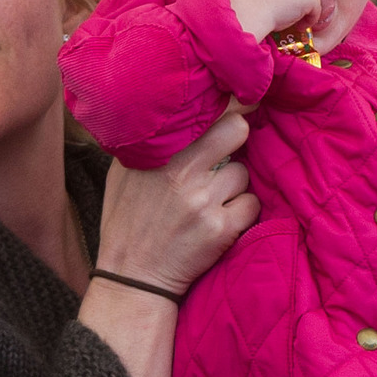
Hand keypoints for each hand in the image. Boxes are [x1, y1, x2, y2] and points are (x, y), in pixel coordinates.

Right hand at [95, 113, 260, 295]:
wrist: (133, 277)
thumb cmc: (128, 221)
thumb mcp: (125, 173)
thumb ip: (151, 142)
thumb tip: (180, 110)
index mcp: (156, 154)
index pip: (203, 112)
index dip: (226, 105)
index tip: (238, 98)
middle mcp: (181, 173)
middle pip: (236, 129)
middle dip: (239, 134)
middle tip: (231, 147)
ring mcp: (203, 201)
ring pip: (243, 172)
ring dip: (234, 184)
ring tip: (210, 199)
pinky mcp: (222, 228)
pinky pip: (251, 204)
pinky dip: (240, 212)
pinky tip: (219, 220)